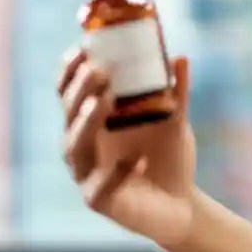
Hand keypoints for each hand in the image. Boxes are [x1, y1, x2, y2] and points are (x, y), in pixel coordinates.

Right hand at [58, 51, 197, 247]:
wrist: (182, 203)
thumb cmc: (168, 157)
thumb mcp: (174, 121)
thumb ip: (175, 93)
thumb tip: (179, 57)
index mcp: (93, 121)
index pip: (69, 92)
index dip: (71, 71)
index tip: (83, 47)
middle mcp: (83, 145)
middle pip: (69, 114)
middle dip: (81, 91)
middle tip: (100, 71)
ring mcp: (88, 175)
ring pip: (76, 148)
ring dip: (87, 123)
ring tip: (104, 102)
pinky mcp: (100, 202)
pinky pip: (101, 188)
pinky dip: (117, 172)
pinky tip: (137, 159)